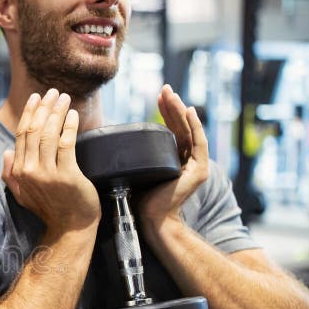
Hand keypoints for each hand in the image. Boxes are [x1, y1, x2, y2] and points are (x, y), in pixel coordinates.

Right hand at [2, 90, 100, 234]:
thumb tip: (6, 152)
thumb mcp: (23, 194)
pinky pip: (66, 143)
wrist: (71, 226)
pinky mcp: (67, 175)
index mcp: (19, 171)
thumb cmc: (49, 209)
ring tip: (64, 98)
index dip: (29, 113)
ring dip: (57, 112)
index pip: (21, 135)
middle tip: (53, 92)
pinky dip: (69, 126)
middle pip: (34, 130)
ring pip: (49, 134)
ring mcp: (48, 174)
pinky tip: (73, 115)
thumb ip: (11, 175)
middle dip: (44, 107)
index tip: (37, 98)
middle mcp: (30, 171)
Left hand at [138, 85, 208, 228]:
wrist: (149, 219)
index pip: (172, 130)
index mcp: (173, 160)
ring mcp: (195, 165)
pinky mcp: (198, 170)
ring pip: (189, 131)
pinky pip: (198, 143)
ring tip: (171, 95)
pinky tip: (188, 111)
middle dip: (172, 107)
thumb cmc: (138, 199)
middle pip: (181, 127)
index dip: (165, 112)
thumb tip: (110, 142)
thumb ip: (132, 157)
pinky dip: (194, 126)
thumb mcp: (135, 170)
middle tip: (164, 89)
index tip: (158, 97)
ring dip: (180, 111)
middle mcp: (186, 160)